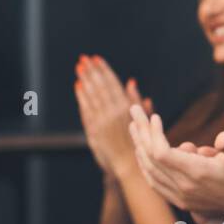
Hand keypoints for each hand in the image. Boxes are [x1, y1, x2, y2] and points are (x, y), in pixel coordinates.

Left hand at [74, 55, 149, 179]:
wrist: (130, 166)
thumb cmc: (141, 142)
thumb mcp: (144, 120)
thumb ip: (136, 101)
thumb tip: (130, 82)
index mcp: (127, 108)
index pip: (112, 83)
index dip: (104, 70)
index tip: (97, 58)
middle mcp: (113, 113)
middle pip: (100, 87)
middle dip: (91, 71)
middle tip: (84, 58)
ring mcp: (102, 122)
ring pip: (91, 96)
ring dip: (85, 80)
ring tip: (79, 68)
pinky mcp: (94, 130)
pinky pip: (86, 110)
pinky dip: (82, 97)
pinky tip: (78, 86)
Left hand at [127, 104, 223, 215]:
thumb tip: (222, 138)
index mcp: (197, 173)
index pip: (161, 152)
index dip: (153, 133)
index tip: (154, 116)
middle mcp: (184, 187)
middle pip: (151, 159)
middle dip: (141, 134)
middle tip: (135, 112)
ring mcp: (181, 196)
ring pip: (150, 172)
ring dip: (140, 149)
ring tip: (134, 129)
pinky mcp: (181, 201)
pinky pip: (155, 183)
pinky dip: (145, 167)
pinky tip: (142, 155)